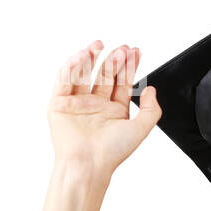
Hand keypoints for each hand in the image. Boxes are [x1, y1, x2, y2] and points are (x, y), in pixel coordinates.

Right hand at [48, 41, 161, 179]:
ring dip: (91, 59)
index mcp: (114, 111)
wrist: (88, 164)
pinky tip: (81, 56)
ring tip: (98, 45)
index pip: (122, 82)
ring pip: (84, 75)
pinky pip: (64, 81)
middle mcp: (96, 105)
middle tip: (121, 48)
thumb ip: (151, 110)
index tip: (135, 51)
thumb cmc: (112, 151)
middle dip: (113, 60)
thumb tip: (151, 89)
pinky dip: (71, 67)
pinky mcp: (59, 104)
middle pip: (104, 76)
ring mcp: (77, 103)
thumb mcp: (141, 129)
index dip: (128, 66)